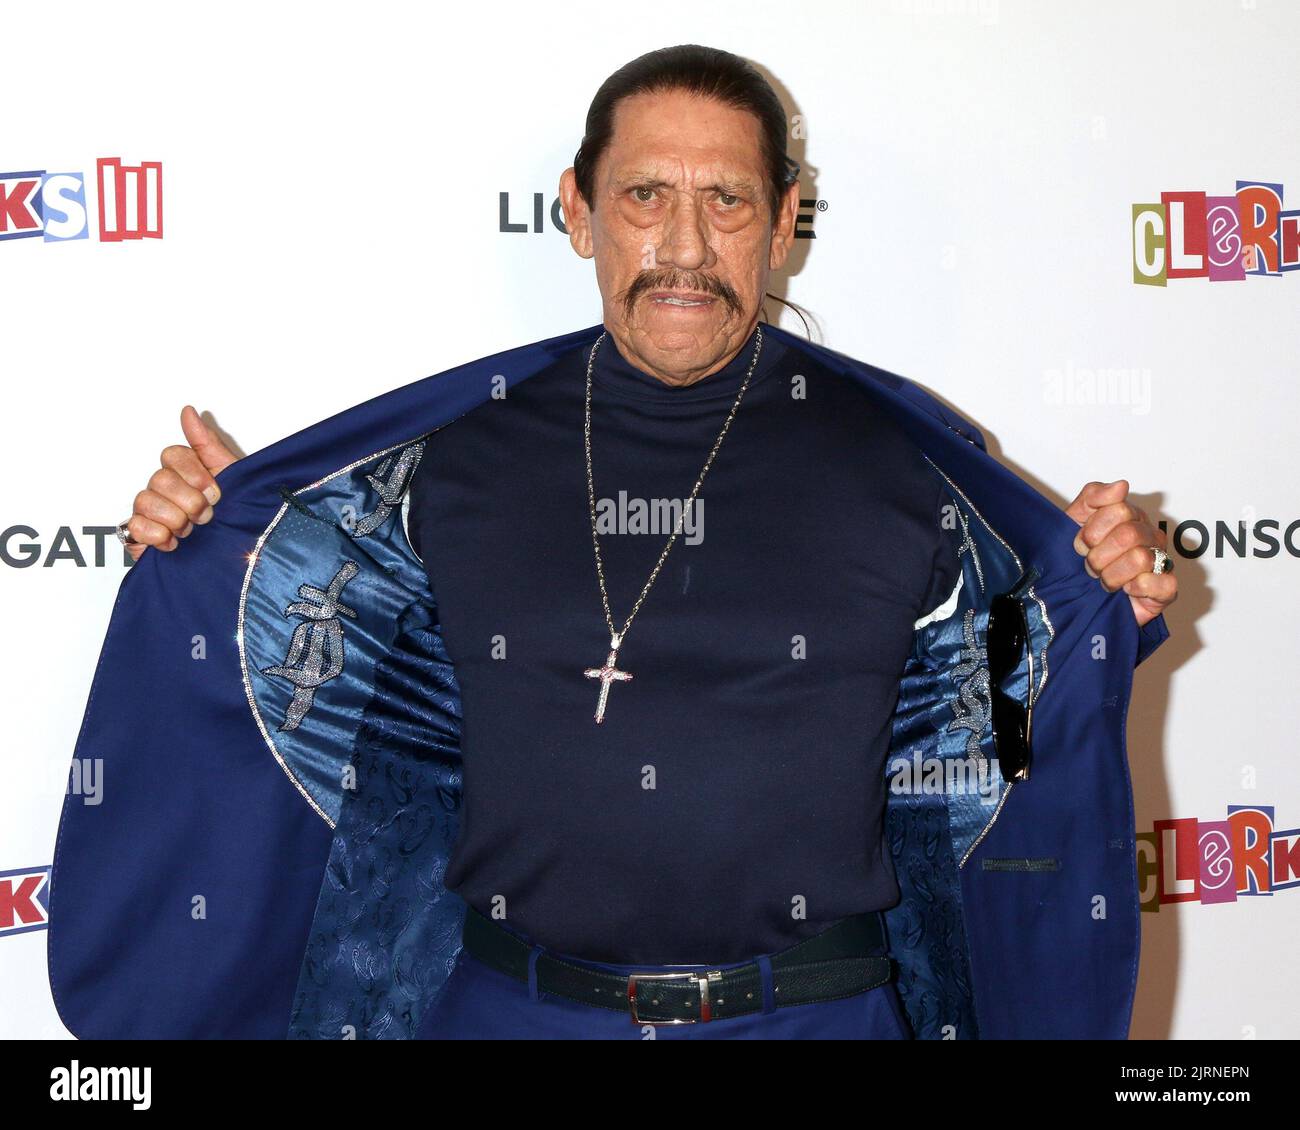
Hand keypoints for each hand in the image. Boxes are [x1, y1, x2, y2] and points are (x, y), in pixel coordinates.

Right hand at [122, 406, 239, 559]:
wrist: (235, 560)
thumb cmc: (235, 515)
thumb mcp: (231, 476)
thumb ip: (208, 444)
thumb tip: (189, 411)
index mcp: (185, 471)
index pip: (173, 454)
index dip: (195, 474)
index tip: (216, 493)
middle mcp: (164, 488)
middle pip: (160, 478)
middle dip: (190, 502)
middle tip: (207, 516)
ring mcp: (148, 511)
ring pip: (146, 501)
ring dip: (177, 521)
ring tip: (192, 531)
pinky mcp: (138, 535)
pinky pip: (134, 526)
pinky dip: (159, 537)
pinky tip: (175, 543)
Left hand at [1065, 479, 1176, 627]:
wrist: (1076, 598)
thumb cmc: (1079, 556)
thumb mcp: (1074, 521)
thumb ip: (1093, 497)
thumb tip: (1122, 486)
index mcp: (1130, 517)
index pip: (1118, 510)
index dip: (1092, 531)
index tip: (1081, 545)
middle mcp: (1150, 536)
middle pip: (1128, 535)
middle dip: (1099, 556)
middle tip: (1090, 566)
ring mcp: (1161, 561)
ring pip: (1140, 559)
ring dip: (1112, 575)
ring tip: (1104, 581)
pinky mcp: (1167, 589)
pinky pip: (1163, 583)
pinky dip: (1137, 588)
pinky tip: (1126, 591)